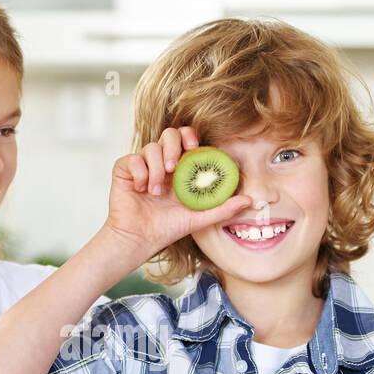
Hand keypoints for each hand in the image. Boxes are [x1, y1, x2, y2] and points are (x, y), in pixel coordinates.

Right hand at [103, 126, 250, 259]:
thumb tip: (249, 200)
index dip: (190, 136)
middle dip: (172, 146)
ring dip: (155, 168)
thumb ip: (222, 207)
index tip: (194, 147)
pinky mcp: (124, 170)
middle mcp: (161, 163)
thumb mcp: (199, 218)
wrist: (139, 239)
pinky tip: (142, 189)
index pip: (186, 140)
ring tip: (156, 192)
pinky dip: (139, 173)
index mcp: (179, 169)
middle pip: (169, 134)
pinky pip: (132, 159)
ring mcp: (142, 165)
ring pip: (150, 148)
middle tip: (173, 166)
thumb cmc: (167, 228)